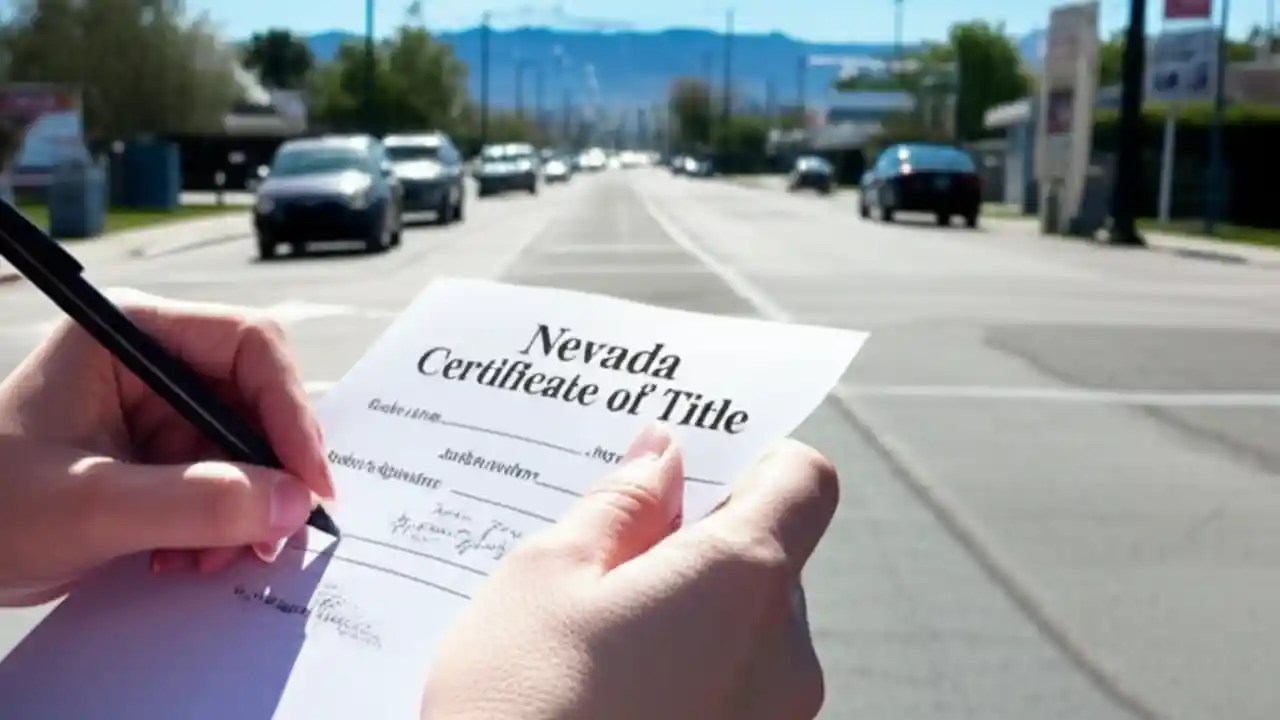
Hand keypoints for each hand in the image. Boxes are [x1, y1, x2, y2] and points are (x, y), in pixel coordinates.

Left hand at [0, 289, 333, 605]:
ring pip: (249, 450)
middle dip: (268, 472)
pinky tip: (188, 558)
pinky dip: (223, 527)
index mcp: (131, 335)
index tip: (308, 480)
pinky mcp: (160, 458)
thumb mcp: (90, 505)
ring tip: (210, 559)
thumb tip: (293, 503)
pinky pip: (226, 483)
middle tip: (274, 534)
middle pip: (258, 400)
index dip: (290, 410)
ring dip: (245, 510)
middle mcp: (153, 363)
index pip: (249, 346)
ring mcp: (158, 411)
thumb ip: (195, 502)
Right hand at [422, 424, 837, 719]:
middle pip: (772, 559)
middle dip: (703, 544)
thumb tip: (662, 457)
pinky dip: (691, 674)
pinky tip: (612, 694)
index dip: (756, 460)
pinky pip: (736, 692)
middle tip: (612, 555)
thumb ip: (619, 505)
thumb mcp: (546, 577)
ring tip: (597, 636)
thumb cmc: (517, 709)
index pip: (805, 481)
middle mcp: (785, 656)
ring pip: (749, 631)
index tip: (693, 471)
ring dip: (691, 614)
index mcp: (744, 582)